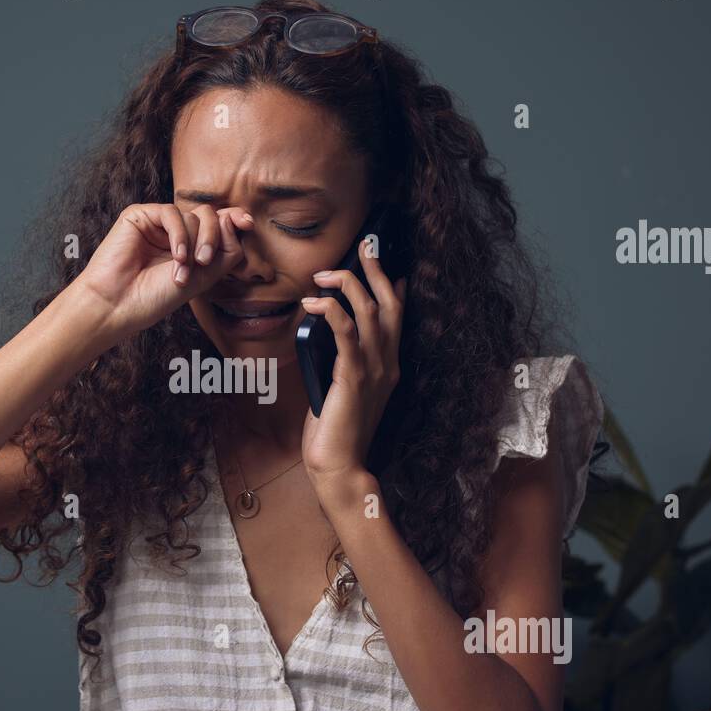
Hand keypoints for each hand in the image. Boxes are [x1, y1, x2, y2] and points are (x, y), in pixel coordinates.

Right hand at [70, 202, 252, 341]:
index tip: (248, 223)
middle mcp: (174, 232)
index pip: (217, 224)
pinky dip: (179, 235)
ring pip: (193, 215)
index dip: (234, 219)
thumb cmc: (155, 297)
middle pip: (209, 217)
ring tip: (181, 272)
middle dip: (213, 238)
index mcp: (189, 245)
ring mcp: (156, 223)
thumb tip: (236, 220)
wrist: (120, 305)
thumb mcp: (203, 278)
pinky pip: (171, 213)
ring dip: (194, 245)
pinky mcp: (139, 216)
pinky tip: (176, 257)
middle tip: (204, 263)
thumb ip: (225, 251)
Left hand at [299, 238, 407, 490]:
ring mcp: (374, 369)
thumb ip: (344, 364)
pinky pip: (345, 332)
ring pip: (368, 310)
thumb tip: (333, 341)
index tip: (386, 263)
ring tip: (323, 274)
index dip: (392, 287)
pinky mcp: (353, 376)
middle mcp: (388, 363)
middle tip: (364, 245)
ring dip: (346, 284)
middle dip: (376, 270)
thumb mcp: (344, 390)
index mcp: (389, 366)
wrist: (339, 465)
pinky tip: (313, 303)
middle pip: (389, 303)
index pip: (397, 317)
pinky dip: (331, 311)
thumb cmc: (335, 432)